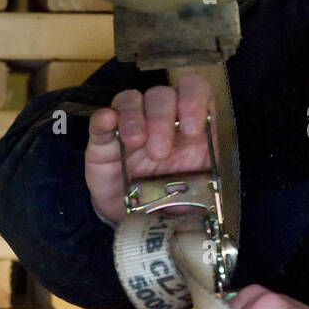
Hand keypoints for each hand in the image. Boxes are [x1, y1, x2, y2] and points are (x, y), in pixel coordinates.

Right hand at [85, 75, 213, 225]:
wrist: (138, 220)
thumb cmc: (173, 199)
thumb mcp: (197, 192)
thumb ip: (206, 185)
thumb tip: (209, 198)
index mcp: (190, 124)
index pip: (194, 88)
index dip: (194, 99)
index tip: (192, 129)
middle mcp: (161, 118)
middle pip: (161, 94)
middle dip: (162, 119)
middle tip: (160, 152)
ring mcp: (129, 125)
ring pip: (131, 99)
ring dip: (134, 118)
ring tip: (136, 143)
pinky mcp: (102, 140)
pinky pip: (99, 119)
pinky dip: (103, 118)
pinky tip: (108, 122)